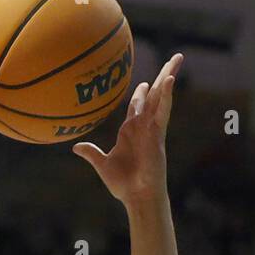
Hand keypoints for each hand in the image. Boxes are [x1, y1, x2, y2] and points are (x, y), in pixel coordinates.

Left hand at [72, 53, 182, 206]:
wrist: (137, 196)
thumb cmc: (124, 185)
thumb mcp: (103, 165)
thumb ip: (91, 153)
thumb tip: (76, 147)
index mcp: (131, 131)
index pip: (137, 106)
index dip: (140, 94)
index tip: (143, 83)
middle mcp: (143, 126)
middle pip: (154, 95)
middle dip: (161, 76)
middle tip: (173, 59)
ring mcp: (152, 128)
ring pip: (161, 96)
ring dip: (168, 76)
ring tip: (178, 58)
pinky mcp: (158, 134)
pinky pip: (163, 111)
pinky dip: (166, 96)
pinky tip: (169, 80)